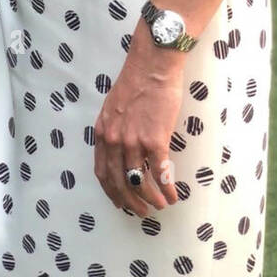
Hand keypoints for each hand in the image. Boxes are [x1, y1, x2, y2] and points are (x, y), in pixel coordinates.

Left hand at [93, 24, 185, 217]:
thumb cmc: (136, 82)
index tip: (120, 202)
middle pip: (118, 182)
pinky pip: (160, 173)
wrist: (152, 65)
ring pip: (139, 181)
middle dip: (130, 202)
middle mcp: (114, 139)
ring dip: (151, 199)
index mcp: (102, 132)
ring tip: (161, 205)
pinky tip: (174, 195)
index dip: (112, 191)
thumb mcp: (113, 107)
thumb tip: (121, 150)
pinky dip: (167, 189)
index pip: (102, 172)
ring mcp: (133, 141)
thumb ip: (114, 129)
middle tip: (141, 211)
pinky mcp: (154, 139)